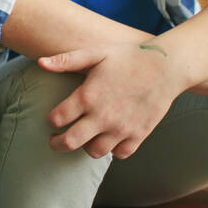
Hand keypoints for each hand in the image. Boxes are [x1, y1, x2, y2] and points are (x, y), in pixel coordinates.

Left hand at [39, 43, 186, 158]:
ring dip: (84, 147)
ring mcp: (122, 128)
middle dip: (56, 144)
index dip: (50, 120)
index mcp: (88, 96)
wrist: (167, 66)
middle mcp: (103, 116)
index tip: (52, 119)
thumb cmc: (128, 57)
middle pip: (70, 142)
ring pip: (94, 151)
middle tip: (54, 140)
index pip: (56, 119)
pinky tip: (108, 138)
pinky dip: (112, 150)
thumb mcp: (95, 53)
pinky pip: (120, 154)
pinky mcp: (139, 135)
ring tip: (83, 137)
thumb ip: (66, 60)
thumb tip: (40, 63)